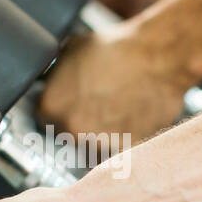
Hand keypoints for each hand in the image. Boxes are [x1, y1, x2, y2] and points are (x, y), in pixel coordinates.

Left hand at [37, 24, 192, 144]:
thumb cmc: (117, 49)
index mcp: (50, 108)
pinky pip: (116, 153)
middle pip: (66, 139)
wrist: (158, 57)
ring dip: (99, 137)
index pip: (42, 121)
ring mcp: (99, 145)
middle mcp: (71, 131)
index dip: (58, 112)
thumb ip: (51, 75)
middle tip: (96, 106)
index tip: (70, 105)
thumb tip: (44, 82)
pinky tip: (128, 118)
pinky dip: (121, 141)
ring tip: (115, 111)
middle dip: (78, 125)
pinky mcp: (126, 152)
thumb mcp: (70, 51)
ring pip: (91, 149)